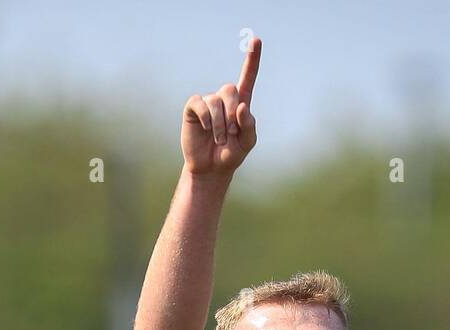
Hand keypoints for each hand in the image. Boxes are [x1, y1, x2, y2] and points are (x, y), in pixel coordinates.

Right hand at [181, 37, 259, 175]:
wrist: (210, 168)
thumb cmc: (231, 154)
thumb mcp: (247, 142)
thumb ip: (250, 125)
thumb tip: (241, 106)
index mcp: (240, 104)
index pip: (248, 77)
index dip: (252, 60)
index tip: (256, 41)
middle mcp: (223, 100)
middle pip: (230, 89)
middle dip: (232, 113)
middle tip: (231, 133)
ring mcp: (207, 104)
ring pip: (215, 101)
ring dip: (220, 123)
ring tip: (219, 139)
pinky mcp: (193, 109)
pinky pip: (199, 104)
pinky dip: (206, 117)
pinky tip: (206, 129)